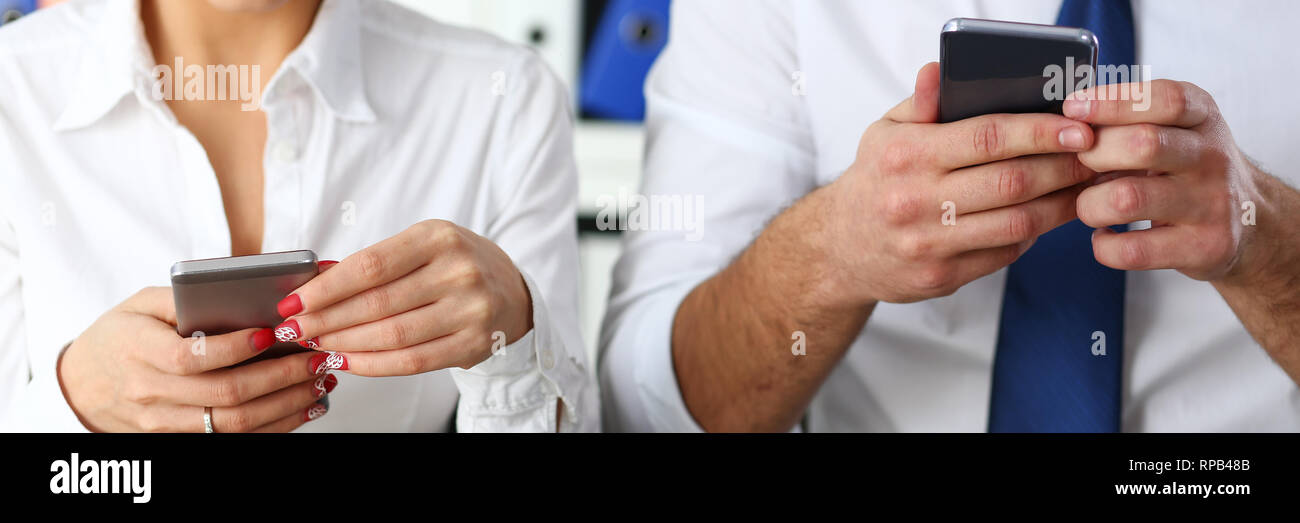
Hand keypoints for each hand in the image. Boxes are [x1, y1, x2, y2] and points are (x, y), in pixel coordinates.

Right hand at [58, 288, 332, 431]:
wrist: (82, 384)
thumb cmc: (121, 335)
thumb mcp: (141, 304)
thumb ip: (184, 296)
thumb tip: (241, 291)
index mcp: (141, 352)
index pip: (193, 357)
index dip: (236, 348)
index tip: (272, 332)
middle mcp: (152, 393)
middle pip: (225, 394)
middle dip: (280, 376)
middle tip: (315, 358)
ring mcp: (165, 423)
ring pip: (235, 424)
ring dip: (286, 404)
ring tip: (319, 382)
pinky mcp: (181, 439)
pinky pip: (235, 439)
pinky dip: (276, 426)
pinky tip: (304, 407)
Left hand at [270, 220, 532, 375]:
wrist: (512, 291)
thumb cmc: (455, 265)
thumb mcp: (422, 246)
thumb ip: (374, 263)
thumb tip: (315, 281)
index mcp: (439, 237)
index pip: (370, 266)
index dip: (325, 288)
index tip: (292, 302)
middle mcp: (459, 271)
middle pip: (376, 303)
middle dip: (326, 319)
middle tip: (294, 330)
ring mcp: (470, 310)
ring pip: (392, 335)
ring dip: (345, 343)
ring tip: (316, 344)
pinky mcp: (473, 344)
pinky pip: (412, 361)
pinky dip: (372, 364)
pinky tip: (347, 360)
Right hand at [820, 62, 1095, 304]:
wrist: (840, 248)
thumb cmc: (874, 181)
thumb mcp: (884, 133)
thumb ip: (921, 103)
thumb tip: (940, 70)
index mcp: (907, 155)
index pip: (987, 138)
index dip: (1040, 132)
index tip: (1079, 128)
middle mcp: (916, 200)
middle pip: (1012, 182)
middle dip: (1065, 168)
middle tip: (1097, 157)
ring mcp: (929, 243)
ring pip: (1017, 223)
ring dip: (1061, 205)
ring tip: (1083, 187)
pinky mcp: (940, 276)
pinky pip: (1004, 253)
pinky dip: (1033, 234)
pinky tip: (1046, 216)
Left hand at [1069, 80, 1265, 280]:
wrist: (1252, 219)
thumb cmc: (1191, 167)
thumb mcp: (1177, 128)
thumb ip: (1133, 117)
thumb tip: (1069, 114)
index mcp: (1204, 117)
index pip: (1164, 99)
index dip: (1112, 101)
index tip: (1072, 109)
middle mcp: (1212, 157)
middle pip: (1142, 144)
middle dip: (1095, 154)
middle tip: (1083, 166)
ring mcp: (1211, 204)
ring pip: (1128, 199)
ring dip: (1090, 204)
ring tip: (1091, 205)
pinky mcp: (1204, 247)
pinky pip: (1132, 250)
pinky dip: (1104, 245)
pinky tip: (1105, 235)